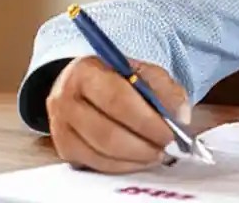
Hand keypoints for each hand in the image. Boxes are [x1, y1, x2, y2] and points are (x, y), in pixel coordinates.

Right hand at [46, 56, 190, 173]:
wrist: (85, 87)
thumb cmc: (117, 79)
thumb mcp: (143, 73)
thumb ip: (165, 90)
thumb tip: (179, 118)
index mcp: (85, 71)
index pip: (116, 99)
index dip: (145, 121)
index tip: (170, 133)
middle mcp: (65, 98)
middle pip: (106, 132)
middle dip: (142, 145)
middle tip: (167, 149)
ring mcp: (59, 126)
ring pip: (100, 152)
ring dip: (134, 158)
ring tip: (156, 154)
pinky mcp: (63, 148)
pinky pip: (95, 164)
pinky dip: (122, 165)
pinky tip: (138, 159)